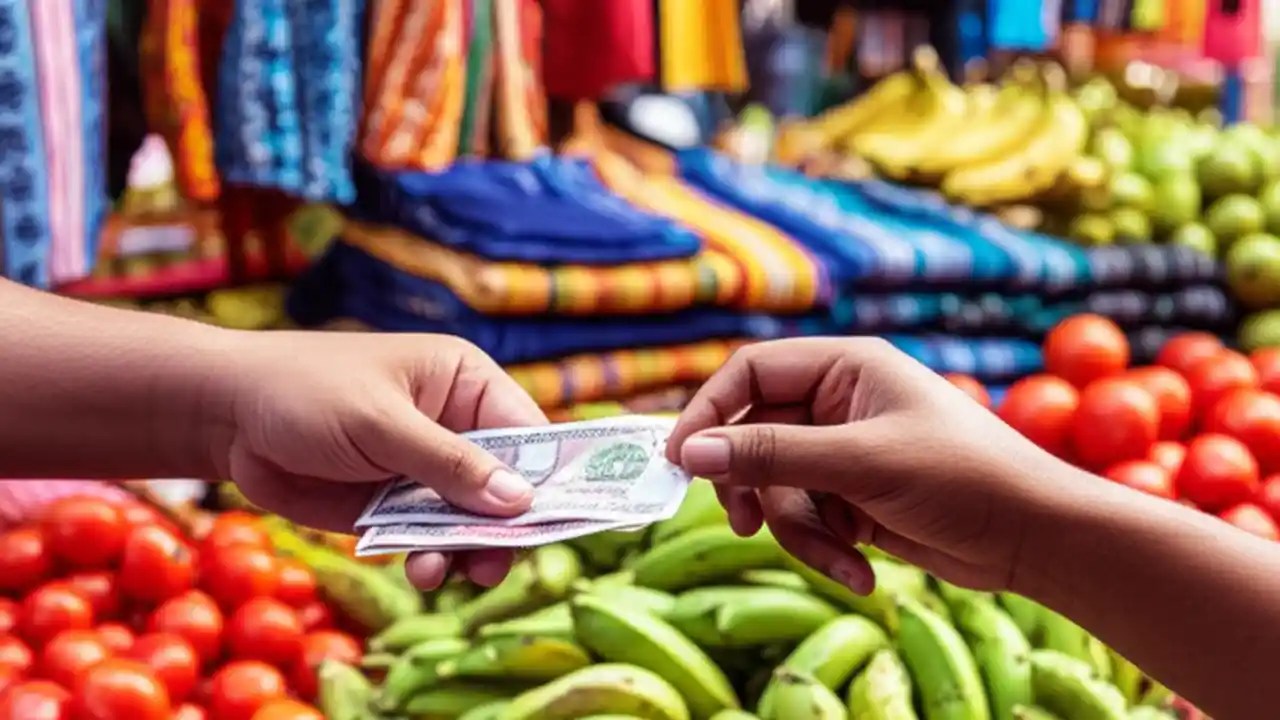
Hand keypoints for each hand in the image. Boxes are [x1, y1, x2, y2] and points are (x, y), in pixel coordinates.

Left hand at [205, 331, 545, 590]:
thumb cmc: (305, 392)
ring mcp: (425, 469)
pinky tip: (418, 570)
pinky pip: (430, 538)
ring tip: (447, 571)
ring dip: (465, 549)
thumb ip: (449, 463)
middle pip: (507, 485)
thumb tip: (522, 502)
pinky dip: (431, 558)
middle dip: (504, 526)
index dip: (550, 477)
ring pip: (470, 519)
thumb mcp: (381, 423)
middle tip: (495, 563)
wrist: (224, 418)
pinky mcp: (393, 505)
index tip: (563, 521)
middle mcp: (455, 426)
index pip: (528, 432)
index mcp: (465, 383)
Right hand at [666, 337, 1075, 594]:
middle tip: (741, 523)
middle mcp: (839, 402)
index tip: (679, 461)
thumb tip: (689, 452)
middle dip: (754, 487)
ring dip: (799, 531)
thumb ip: (772, 454)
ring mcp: (845, 452)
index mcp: (845, 367)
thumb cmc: (963, 478)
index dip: (709, 413)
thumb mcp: (860, 462)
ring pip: (778, 488)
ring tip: (840, 559)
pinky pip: (808, 519)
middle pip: (755, 438)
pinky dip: (825, 548)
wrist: (1034, 537)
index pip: (750, 374)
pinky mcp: (854, 497)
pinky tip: (861, 574)